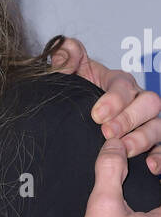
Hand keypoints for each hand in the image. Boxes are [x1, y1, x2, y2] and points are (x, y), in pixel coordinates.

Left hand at [50, 37, 160, 172]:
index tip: (97, 115)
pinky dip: (160, 157)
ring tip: (125, 150)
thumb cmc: (76, 97)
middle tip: (108, 132)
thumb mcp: (68, 77)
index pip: (124, 85)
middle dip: (129, 119)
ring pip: (157, 127)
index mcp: (119, 82)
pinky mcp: (150, 144)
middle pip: (149, 103)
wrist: (72, 121)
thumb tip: (65, 50)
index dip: (114, 99)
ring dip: (143, 139)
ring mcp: (147, 122)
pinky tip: (150, 166)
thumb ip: (65, 60)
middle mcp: (138, 100)